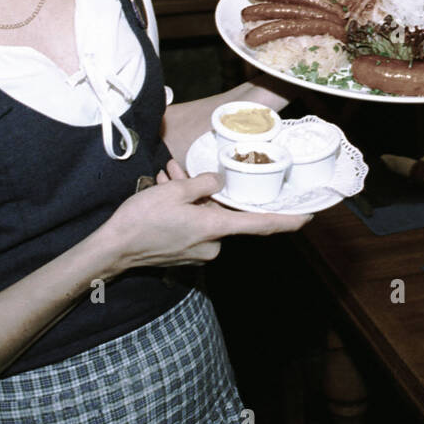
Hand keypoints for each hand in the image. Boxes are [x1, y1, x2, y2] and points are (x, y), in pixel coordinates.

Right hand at [101, 159, 311, 275]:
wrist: (113, 250)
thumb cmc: (142, 221)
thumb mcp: (174, 191)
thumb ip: (202, 183)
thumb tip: (216, 181)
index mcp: (215, 228)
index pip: (262, 225)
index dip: (288, 221)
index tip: (309, 216)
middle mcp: (212, 244)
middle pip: (222, 210)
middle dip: (207, 189)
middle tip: (180, 171)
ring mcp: (199, 251)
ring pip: (205, 214)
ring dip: (189, 195)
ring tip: (166, 177)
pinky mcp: (186, 252)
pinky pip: (194, 224)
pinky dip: (183, 208)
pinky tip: (163, 191)